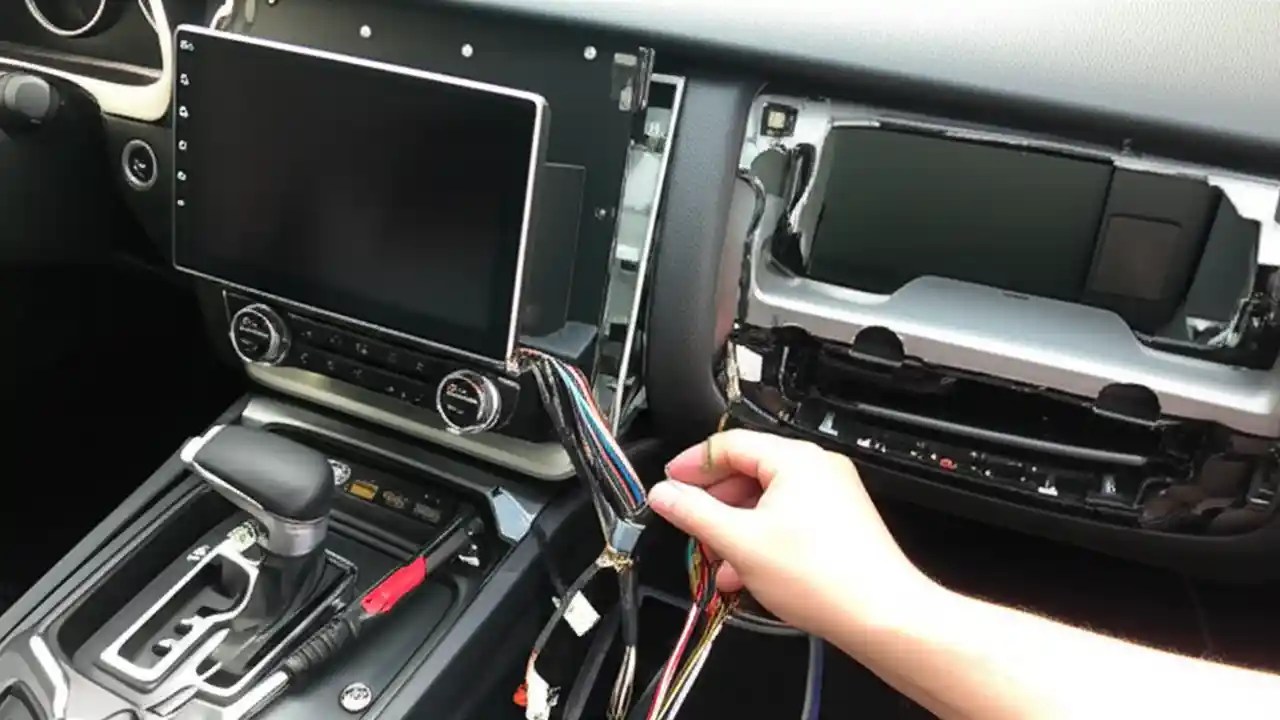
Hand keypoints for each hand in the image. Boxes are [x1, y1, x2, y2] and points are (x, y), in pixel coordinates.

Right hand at [648, 429, 933, 638]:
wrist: (880, 615)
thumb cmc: (824, 577)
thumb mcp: (740, 542)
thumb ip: (695, 513)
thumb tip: (665, 494)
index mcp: (795, 459)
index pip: (729, 445)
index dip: (692, 465)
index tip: (669, 485)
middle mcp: (817, 469)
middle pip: (747, 472)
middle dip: (713, 503)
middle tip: (689, 524)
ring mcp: (831, 496)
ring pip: (765, 500)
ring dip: (734, 527)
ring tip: (717, 560)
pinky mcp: (838, 523)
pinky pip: (786, 518)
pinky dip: (760, 538)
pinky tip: (746, 571)